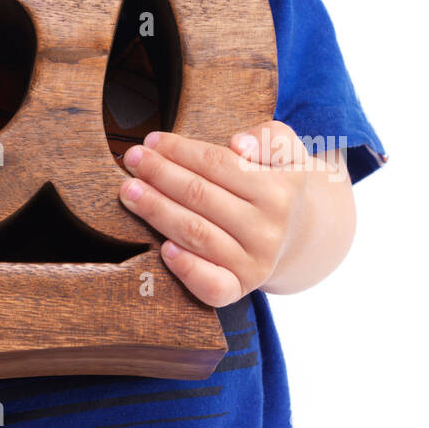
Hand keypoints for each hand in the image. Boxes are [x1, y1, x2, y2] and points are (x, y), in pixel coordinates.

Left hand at [118, 121, 313, 306]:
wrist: (299, 236)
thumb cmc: (276, 184)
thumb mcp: (286, 152)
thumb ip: (270, 138)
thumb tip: (238, 145)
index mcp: (278, 190)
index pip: (217, 164)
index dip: (180, 151)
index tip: (152, 141)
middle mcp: (267, 230)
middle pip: (200, 196)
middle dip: (159, 175)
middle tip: (132, 160)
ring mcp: (254, 263)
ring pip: (195, 234)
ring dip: (156, 211)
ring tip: (129, 191)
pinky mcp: (239, 289)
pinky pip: (212, 286)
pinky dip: (187, 270)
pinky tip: (163, 249)